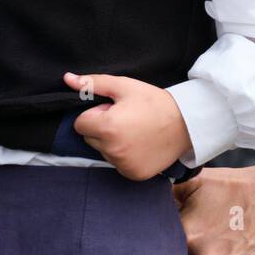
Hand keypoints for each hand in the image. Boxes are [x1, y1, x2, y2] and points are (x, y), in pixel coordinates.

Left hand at [63, 70, 191, 179]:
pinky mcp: (133, 174)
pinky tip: (140, 145)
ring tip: (135, 131)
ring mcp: (123, 165)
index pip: (80, 124)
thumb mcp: (124, 86)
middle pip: (89, 139)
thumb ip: (93, 84)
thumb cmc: (154, 102)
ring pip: (103, 152)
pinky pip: (117, 164)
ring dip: (112, 143)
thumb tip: (67, 80)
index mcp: (107, 127)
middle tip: (125, 120)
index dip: (95, 114)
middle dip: (101, 129)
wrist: (186, 124)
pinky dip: (124, 156)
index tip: (113, 110)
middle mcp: (112, 150)